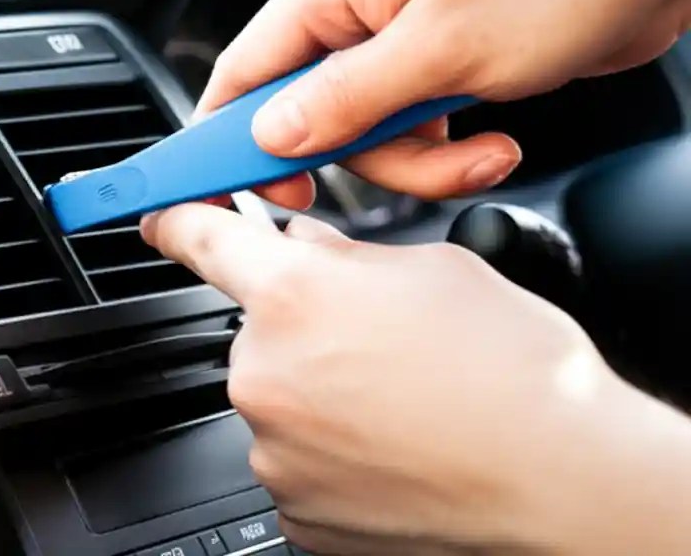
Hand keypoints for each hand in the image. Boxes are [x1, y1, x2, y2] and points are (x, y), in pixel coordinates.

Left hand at [141, 206, 690, 554]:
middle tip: (375, 342)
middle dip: (300, 328)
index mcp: (292, 295)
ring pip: (276, 398)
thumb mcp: (430, 268)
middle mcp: (263, 371)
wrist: (564, 479)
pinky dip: (329, 451)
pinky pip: (293, 459)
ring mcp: (272, 447)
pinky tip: (390, 445)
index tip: (159, 217)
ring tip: (398, 399)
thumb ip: (344, 255)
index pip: (199, 238)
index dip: (176, 218)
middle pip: (253, 330)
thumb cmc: (514, 370)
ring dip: (317, 392)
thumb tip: (302, 247)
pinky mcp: (292, 506)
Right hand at [203, 0, 690, 210]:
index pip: (243, 69)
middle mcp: (356, 5)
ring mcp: (398, 33)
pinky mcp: (435, 58)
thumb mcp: (442, 52)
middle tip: (404, 168)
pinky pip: (410, 128)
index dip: (224, 139)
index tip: (212, 194)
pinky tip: (492, 139)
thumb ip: (345, 101)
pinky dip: (447, 149)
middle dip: (362, 158)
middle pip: (307, 116)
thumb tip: (272, 137)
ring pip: (364, 134)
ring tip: (481, 150)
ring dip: (420, 161)